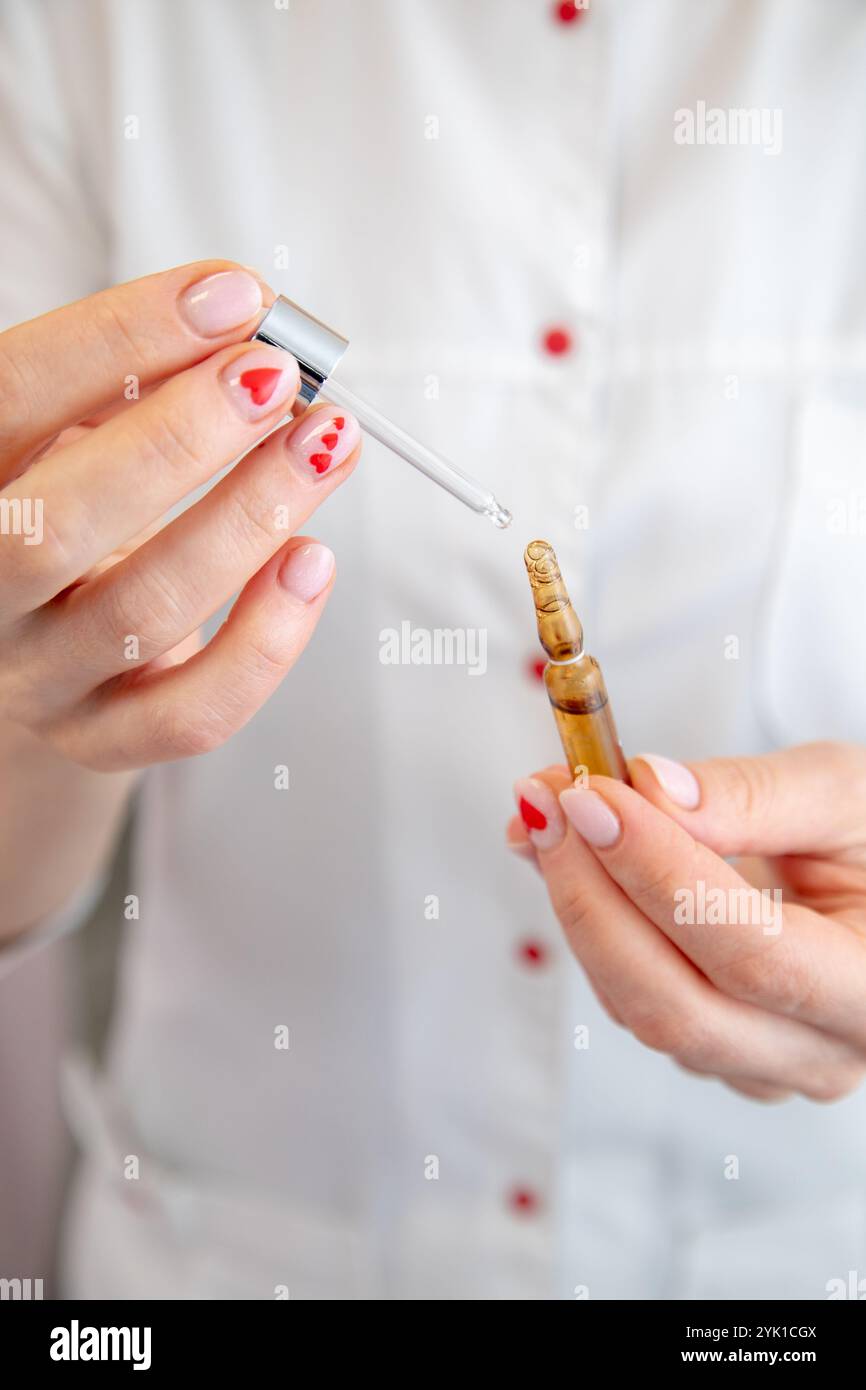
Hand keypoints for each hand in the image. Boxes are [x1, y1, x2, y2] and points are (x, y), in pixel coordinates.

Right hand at [0, 261, 359, 769]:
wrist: (35, 643)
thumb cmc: (66, 505)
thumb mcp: (71, 432)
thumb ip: (130, 379)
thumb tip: (241, 324)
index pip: (10, 399)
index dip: (119, 338)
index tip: (232, 297)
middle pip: (55, 526)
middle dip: (178, 441)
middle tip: (274, 379)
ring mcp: (38, 676)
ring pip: (140, 613)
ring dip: (249, 520)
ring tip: (324, 445)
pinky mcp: (104, 736)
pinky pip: (191, 711)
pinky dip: (268, 638)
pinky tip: (311, 560)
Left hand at [507, 741, 865, 1101]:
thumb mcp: (843, 793)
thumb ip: (753, 793)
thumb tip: (650, 790)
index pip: (747, 952)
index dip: (656, 874)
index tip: (591, 797)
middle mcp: (821, 1052)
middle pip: (674, 1004)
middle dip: (592, 897)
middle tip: (546, 802)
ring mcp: (761, 1063)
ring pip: (639, 1008)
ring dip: (579, 903)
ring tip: (548, 808)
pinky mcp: (712, 1046)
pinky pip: (630, 999)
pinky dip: (588, 920)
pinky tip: (568, 851)